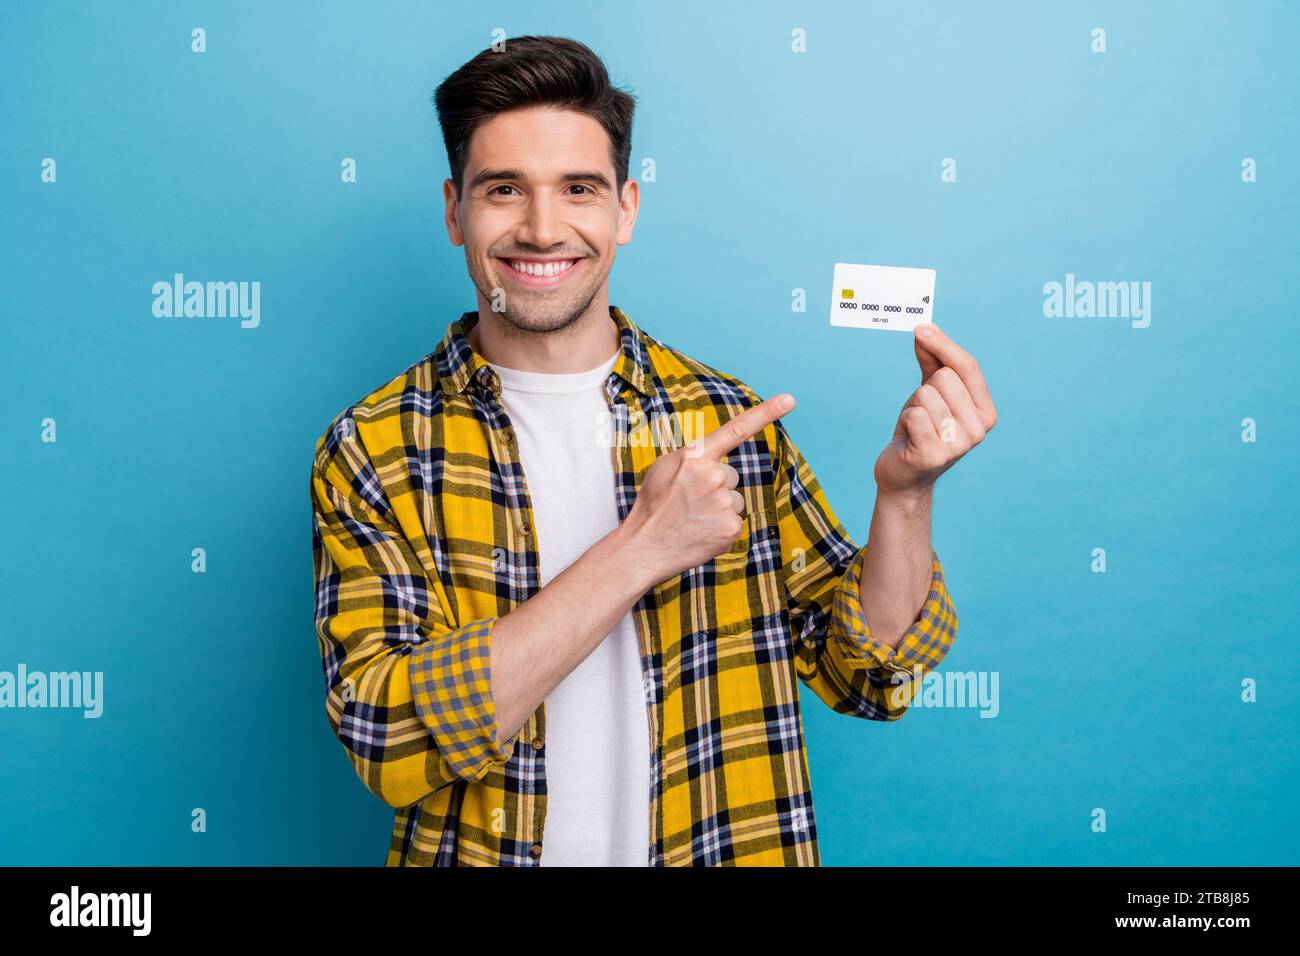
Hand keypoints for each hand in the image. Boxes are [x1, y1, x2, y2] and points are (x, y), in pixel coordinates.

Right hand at [621, 393, 795, 584]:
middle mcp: (713, 475)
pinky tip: (700, 533)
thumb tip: (715, 462)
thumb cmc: (653, 506)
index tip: (789, 400)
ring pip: (733, 500)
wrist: (644, 547)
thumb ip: (693, 458)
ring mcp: (724, 502)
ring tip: (692, 519)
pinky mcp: (731, 527)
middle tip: (688, 502)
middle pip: (731, 476)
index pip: (735, 430)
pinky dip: (720, 528)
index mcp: (694, 456)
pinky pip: (734, 521)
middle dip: (715, 487)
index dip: (766, 413)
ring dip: (718, 509)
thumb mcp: (665, 469)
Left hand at [874, 323, 996, 496]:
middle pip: (945, 377)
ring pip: (926, 394)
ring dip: (914, 407)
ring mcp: (959, 444)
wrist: (903, 474)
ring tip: (917, 428)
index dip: (943, 345)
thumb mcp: (929, 391)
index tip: (920, 329)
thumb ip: (932, 361)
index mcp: (986, 411)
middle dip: (925, 389)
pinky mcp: (934, 454)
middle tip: (922, 414)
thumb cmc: (919, 430)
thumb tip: (926, 328)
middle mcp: (979, 429)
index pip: (968, 366)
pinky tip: (910, 438)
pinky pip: (914, 415)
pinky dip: (906, 421)